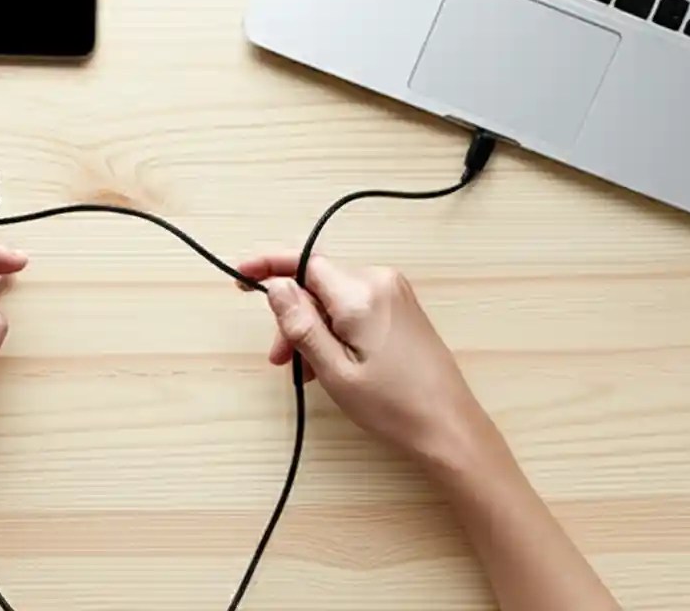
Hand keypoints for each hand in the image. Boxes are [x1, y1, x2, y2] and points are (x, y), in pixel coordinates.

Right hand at [239, 253, 478, 458]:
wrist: (448, 426)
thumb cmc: (394, 406)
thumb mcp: (334, 370)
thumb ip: (301, 325)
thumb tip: (276, 287)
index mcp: (362, 294)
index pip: (305, 262)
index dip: (270, 266)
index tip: (241, 274)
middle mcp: (380, 282)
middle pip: (317, 284)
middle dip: (293, 316)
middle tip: (280, 359)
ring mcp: (395, 294)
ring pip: (334, 299)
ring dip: (313, 328)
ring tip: (305, 371)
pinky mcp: (401, 308)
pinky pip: (354, 308)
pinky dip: (334, 330)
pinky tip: (329, 364)